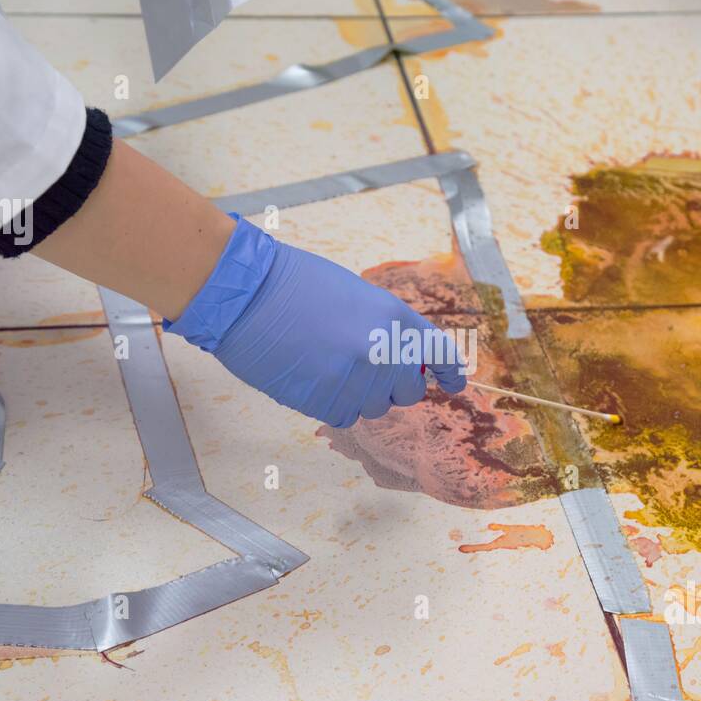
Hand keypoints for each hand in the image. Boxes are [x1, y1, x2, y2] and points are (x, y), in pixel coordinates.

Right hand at [165, 216, 466, 426]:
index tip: (455, 383)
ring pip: (375, 408)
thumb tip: (403, 356)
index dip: (448, 371)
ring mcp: (356, 380)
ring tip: (325, 364)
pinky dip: (331, 404)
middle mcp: (384, 351)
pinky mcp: (326, 402)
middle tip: (361, 366)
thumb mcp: (355, 293)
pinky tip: (310, 377)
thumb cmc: (293, 284)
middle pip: (408, 391)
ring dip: (358, 394)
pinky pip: (344, 416)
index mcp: (394, 316)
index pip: (438, 352)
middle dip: (392, 384)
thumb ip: (385, 325)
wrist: (246, 294)